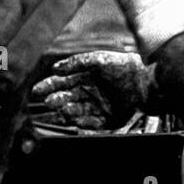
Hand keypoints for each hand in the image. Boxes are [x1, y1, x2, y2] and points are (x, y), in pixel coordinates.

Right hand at [30, 50, 148, 130]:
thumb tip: (56, 68)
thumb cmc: (124, 67)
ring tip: (61, 110)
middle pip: (65, 99)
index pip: (62, 83)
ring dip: (65, 112)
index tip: (36, 91)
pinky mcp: (106, 120)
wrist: (146, 84)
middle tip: (47, 102)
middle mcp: (88, 92)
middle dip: (54, 100)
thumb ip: (77, 62)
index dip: (49, 86)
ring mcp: (96, 106)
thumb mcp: (98, 59)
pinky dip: (82, 124)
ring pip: (74, 112)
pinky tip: (75, 122)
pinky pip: (90, 124)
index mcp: (85, 77)